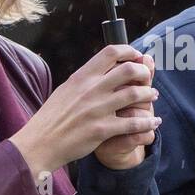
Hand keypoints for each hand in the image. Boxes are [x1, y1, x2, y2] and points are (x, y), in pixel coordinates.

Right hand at [8, 45, 158, 181]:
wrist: (40, 143)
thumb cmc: (52, 117)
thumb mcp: (66, 90)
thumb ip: (85, 80)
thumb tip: (102, 68)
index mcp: (81, 76)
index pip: (111, 52)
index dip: (129, 51)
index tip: (137, 57)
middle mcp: (91, 89)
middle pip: (129, 70)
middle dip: (144, 72)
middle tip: (148, 78)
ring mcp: (97, 109)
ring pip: (135, 94)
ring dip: (149, 95)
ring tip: (153, 96)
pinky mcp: (102, 130)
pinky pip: (133, 123)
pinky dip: (148, 122)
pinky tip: (154, 122)